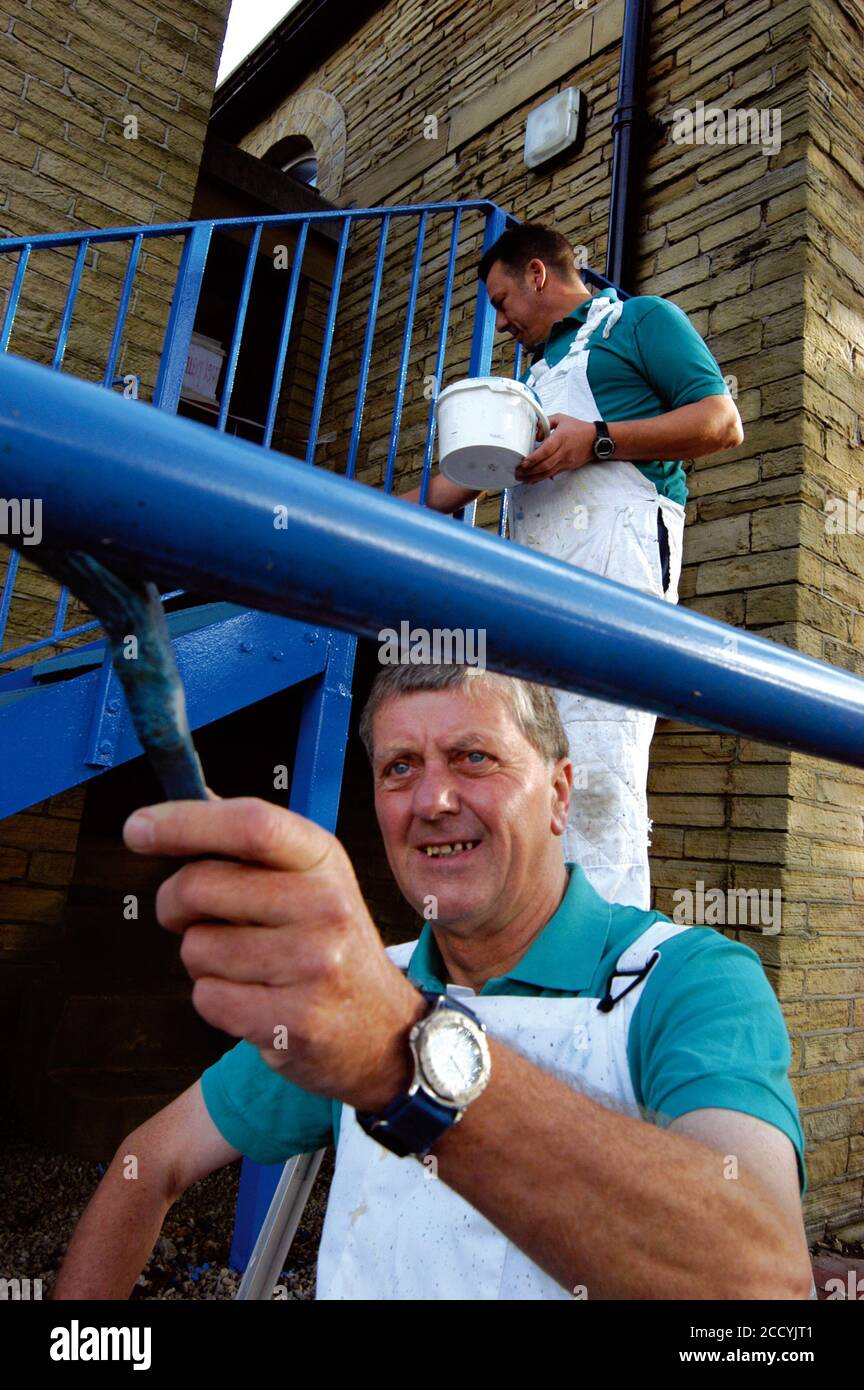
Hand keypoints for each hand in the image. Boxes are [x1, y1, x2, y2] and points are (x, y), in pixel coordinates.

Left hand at [122, 797, 426, 1110]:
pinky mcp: (295, 1021)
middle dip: (173, 903)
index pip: (250, 824)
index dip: (184, 821)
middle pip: (200, 885)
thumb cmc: (326, 943)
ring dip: (202, 959)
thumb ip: (251, 842)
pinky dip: (215, 999)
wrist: (381, 1029)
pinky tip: (254, 998)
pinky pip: (207, 998)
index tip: (137, 828)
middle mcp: (326, 905)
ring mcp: (314, 964)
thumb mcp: (309, 879)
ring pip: (196, 948)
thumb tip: (185, 802)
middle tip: (188, 916)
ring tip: (246, 965)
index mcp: (324, 859)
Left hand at [514, 414, 595, 482]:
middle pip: (545, 465)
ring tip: (522, 479)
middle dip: (529, 471)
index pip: (545, 451)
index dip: (533, 459)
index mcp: (560, 438)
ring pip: (548, 472)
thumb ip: (546, 423)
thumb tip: (535, 434)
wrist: (596, 440)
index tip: (523, 463)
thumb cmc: (578, 428)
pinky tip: (532, 479)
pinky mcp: (567, 467)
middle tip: (517, 473)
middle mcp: (563, 452)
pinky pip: (553, 474)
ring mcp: (566, 461)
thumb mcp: (561, 419)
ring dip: (534, 477)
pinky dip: (542, 478)